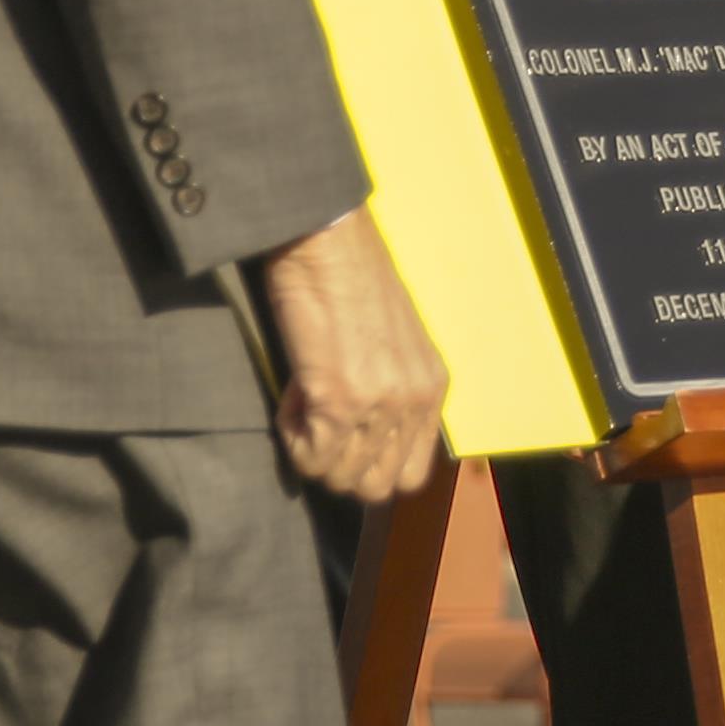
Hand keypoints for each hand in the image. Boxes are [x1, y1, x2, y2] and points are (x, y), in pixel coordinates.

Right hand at [253, 208, 447, 504]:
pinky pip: (310, 456)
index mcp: (432, 388)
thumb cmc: (349, 276)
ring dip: (312, 449)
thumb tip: (360, 432)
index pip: (411, 473)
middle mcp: (415, 401)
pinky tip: (293, 392)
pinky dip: (292, 435)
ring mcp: (381, 404)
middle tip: (318, 417)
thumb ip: (390, 387)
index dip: (368, 463)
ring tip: (305, 398)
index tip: (343, 428)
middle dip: (338, 465)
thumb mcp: (394, 340)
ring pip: (340, 479)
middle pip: (376, 488)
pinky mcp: (340, 399)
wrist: (325, 237)